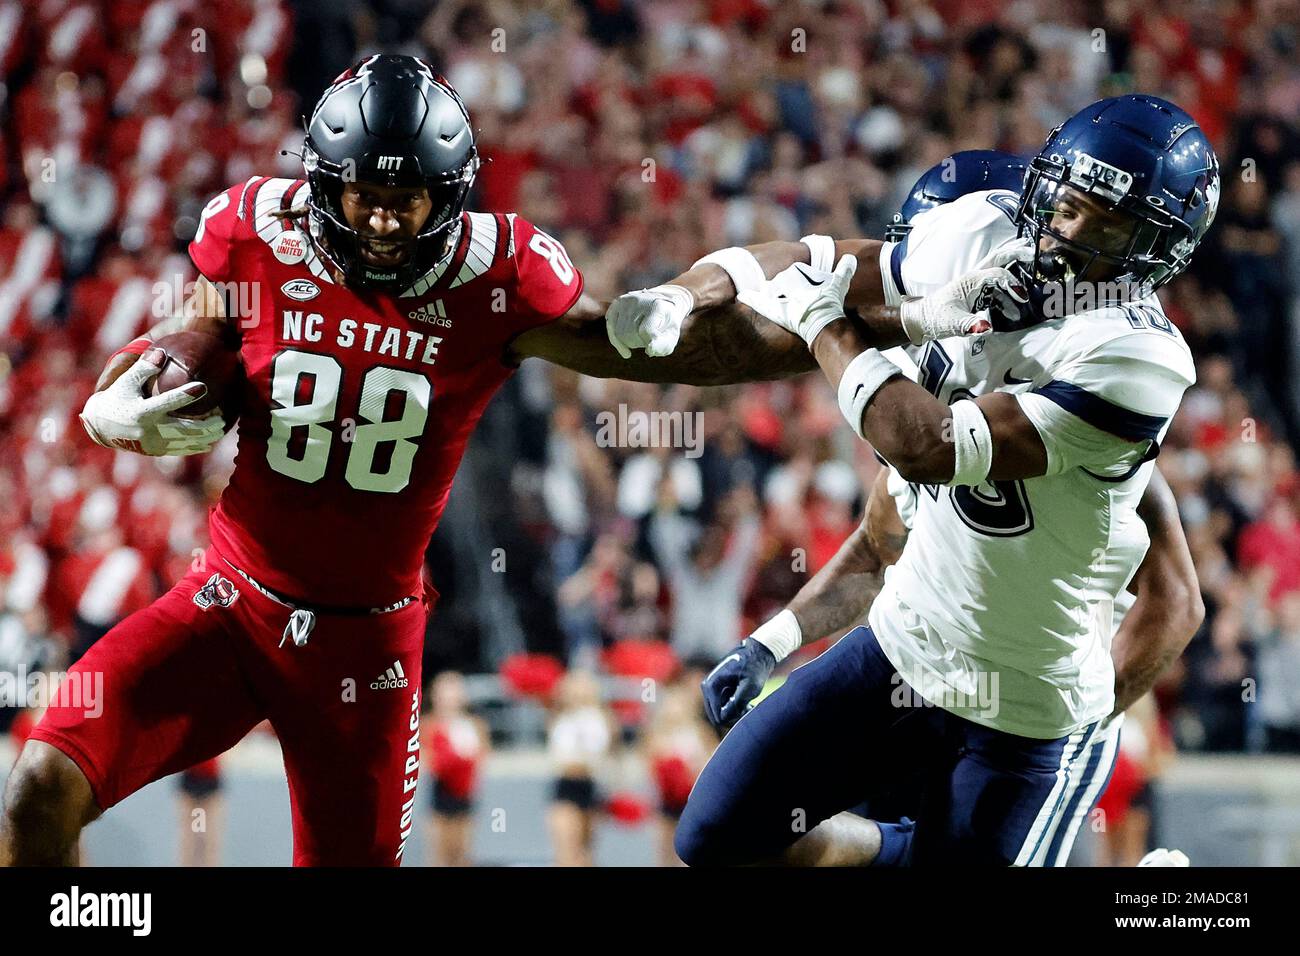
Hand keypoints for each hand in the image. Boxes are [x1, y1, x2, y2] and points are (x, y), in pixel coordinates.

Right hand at [79, 349, 224, 455]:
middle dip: (205, 426)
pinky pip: (179, 450)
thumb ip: (144, 368)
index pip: (168, 402)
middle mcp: (148, 430)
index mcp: (141, 411)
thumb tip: (161, 353)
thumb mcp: (125, 381)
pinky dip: (195, 447)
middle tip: (221, 418)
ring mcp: (152, 443)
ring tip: (221, 429)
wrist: (101, 427)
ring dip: (205, 437)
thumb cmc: (116, 398)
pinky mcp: (154, 451)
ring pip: (185, 442)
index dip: (186, 394)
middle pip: (184, 429)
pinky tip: (209, 442)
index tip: (203, 387)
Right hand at [605, 284, 694, 358]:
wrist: (663, 299)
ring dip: (630, 342)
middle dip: (639, 343)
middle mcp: (639, 300)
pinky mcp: (617, 303)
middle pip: (631, 334)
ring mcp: (626, 300)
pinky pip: (611, 328)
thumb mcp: (672, 334)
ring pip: (620, 334)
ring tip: (640, 336)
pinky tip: (625, 349)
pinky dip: (617, 341)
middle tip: (648, 339)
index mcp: (657, 306)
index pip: (646, 331)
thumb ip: (663, 345)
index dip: (648, 344)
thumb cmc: (668, 322)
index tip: (651, 348)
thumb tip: (649, 350)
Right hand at [701, 639, 776, 729]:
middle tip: (750, 707)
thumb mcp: (750, 686)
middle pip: (718, 717)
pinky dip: (734, 707)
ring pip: (720, 713)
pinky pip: (722, 707)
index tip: (750, 708)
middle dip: (734, 716)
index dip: (736, 718)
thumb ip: (737, 703)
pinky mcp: (715, 689)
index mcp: (711, 686)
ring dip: (735, 712)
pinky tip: (746, 701)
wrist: (758, 651)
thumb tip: (723, 718)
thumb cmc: (755, 668)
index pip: (719, 718)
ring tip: (750, 704)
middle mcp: (706, 687)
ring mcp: (710, 688)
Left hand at [738, 254, 856, 346]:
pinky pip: (756, 300)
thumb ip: (844, 269)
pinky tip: (741, 295)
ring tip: (780, 303)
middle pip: (780, 283)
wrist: (821, 320)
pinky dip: (749, 297)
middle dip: (786, 290)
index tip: (808, 292)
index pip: (793, 274)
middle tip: (798, 302)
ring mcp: (776, 294)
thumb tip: (851, 257)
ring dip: (772, 295)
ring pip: (770, 291)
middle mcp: (783, 280)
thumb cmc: (829, 301)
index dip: (801, 284)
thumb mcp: (838, 283)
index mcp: (796, 271)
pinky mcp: (770, 308)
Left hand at [899, 259, 1028, 344]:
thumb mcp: (954, 324)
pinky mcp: (976, 294)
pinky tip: (1013, 310)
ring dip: (1014, 279)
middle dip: (1017, 254)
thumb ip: (971, 325)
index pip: (998, 274)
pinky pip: (996, 290)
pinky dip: (1007, 296)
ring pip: (999, 274)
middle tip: (1033, 251)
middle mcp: (975, 278)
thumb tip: (986, 328)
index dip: (1012, 284)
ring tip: (1029, 286)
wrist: (922, 320)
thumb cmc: (936, 318)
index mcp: (971, 281)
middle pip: (999, 259)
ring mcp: (976, 285)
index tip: (1022, 298)